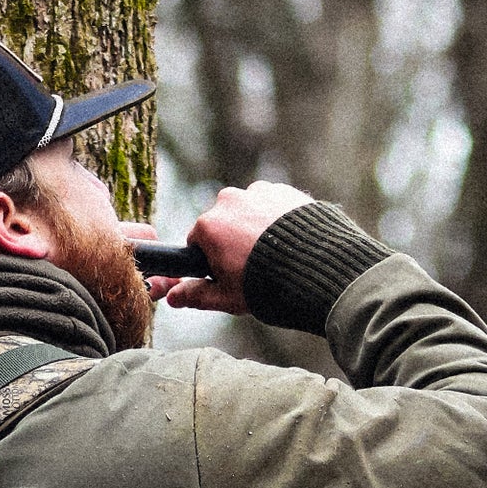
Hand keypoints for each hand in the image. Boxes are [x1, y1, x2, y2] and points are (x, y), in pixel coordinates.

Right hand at [152, 182, 313, 315]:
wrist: (314, 267)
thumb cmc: (264, 285)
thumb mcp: (226, 297)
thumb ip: (196, 295)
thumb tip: (172, 298)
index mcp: (208, 225)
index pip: (197, 241)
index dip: (209, 260)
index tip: (225, 273)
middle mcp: (229, 201)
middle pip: (223, 223)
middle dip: (232, 241)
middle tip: (254, 267)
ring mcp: (257, 192)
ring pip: (249, 213)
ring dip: (255, 229)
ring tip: (275, 255)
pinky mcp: (283, 190)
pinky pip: (273, 206)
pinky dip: (277, 220)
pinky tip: (289, 242)